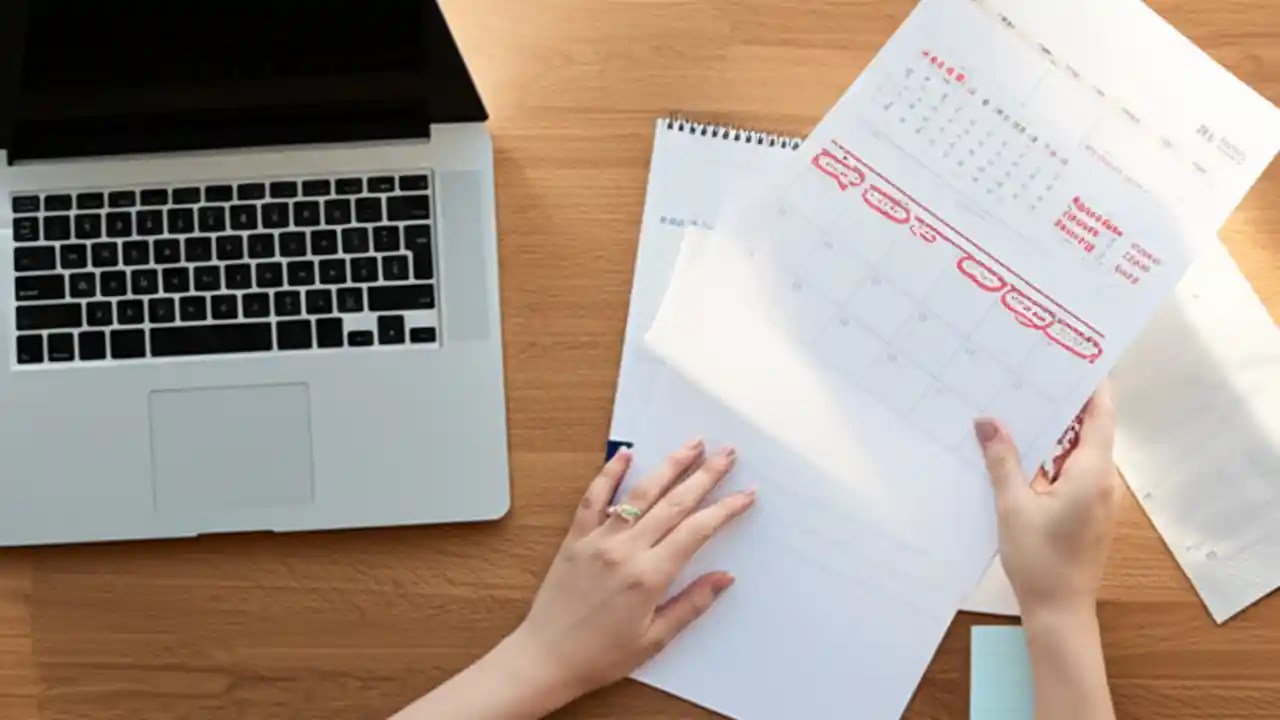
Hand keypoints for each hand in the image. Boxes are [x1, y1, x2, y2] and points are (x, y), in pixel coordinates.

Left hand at [508, 439, 754, 700]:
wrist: (545, 658)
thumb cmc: (600, 657)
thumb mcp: (654, 638)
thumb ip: (692, 604)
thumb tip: (725, 577)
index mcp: (649, 576)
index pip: (697, 531)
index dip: (725, 509)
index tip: (745, 494)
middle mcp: (625, 550)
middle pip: (674, 503)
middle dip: (705, 475)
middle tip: (727, 454)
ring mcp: (598, 540)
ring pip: (640, 492)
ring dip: (669, 465)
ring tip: (692, 444)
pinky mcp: (576, 538)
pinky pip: (594, 498)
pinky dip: (609, 472)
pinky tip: (626, 453)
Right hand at [975, 383, 1120, 616]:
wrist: (1059, 611)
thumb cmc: (1040, 561)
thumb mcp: (1013, 506)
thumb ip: (1002, 459)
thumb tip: (987, 420)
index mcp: (1092, 474)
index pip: (1099, 416)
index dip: (1091, 386)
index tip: (1077, 358)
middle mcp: (1104, 482)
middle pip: (1090, 430)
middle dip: (1064, 405)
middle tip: (1034, 377)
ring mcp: (1099, 498)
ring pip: (1079, 453)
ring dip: (1055, 434)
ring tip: (1022, 410)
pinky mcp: (1089, 512)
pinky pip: (1074, 473)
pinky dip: (1053, 459)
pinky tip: (1024, 455)